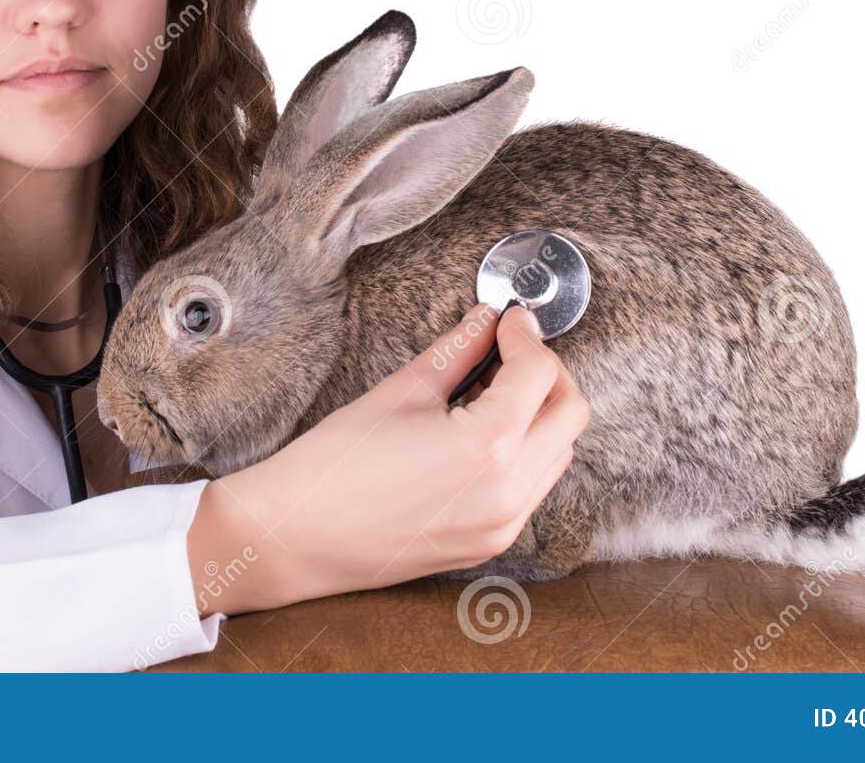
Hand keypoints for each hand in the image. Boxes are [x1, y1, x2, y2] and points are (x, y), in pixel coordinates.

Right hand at [185, 301, 589, 615]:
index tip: (508, 319)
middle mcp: (508, 493)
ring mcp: (502, 526)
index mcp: (487, 446)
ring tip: (491, 388)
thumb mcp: (401, 391)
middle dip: (547, 371)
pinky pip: (533, 488)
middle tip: (509, 347)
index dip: (526, 334)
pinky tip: (481, 431)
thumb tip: (486, 321)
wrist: (293, 537)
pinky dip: (525, 451)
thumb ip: (457, 351)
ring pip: (558, 453)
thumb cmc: (334, 465)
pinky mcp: (489, 544)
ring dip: (540, 413)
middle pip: (570, 414)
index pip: (540, 373)